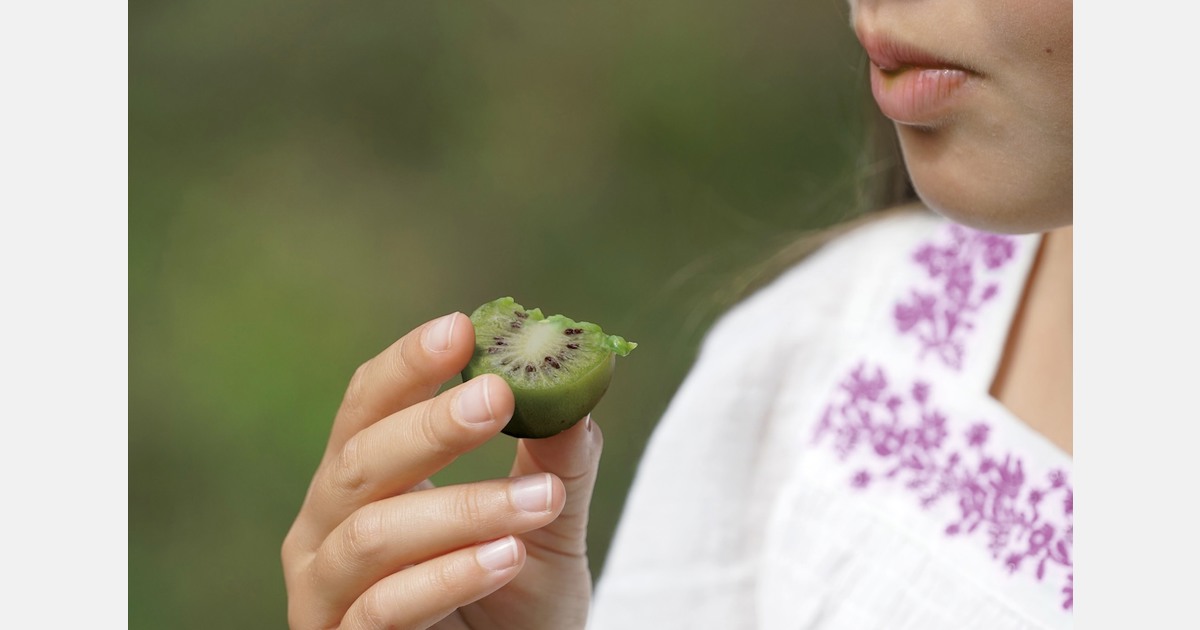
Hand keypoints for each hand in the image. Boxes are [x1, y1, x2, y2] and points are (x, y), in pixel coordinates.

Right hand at [281, 312, 602, 628]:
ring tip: (539, 500)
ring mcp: (325, 592)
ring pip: (373, 533)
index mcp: (362, 479)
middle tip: (498, 396)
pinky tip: (506, 556)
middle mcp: (327, 528)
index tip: (463, 328)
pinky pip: (383, 607)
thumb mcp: (546, 526)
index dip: (409, 366)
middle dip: (431, 425)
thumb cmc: (514, 602)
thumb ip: (557, 464)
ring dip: (462, 509)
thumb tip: (580, 387)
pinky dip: (448, 577)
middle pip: (359, 459)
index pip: (368, 406)